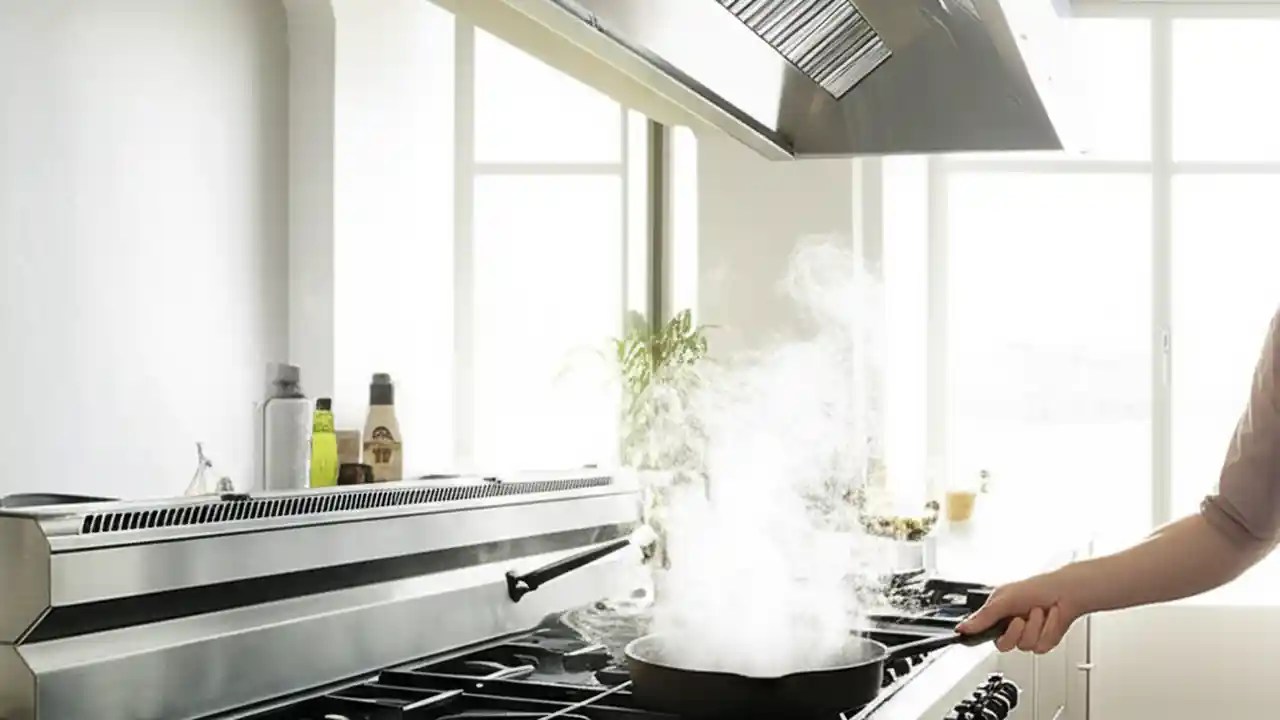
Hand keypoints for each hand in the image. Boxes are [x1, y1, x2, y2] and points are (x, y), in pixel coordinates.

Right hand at [957, 569, 1084, 653]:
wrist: (1065, 592)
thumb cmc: (1036, 588)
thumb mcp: (1003, 600)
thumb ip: (982, 617)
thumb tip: (961, 627)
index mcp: (998, 614)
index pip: (982, 633)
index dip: (983, 635)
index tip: (982, 635)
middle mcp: (1011, 626)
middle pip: (1003, 645)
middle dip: (1014, 632)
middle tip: (1020, 618)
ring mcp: (1028, 635)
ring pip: (1024, 646)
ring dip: (1034, 627)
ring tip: (1038, 611)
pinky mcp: (1043, 642)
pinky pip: (1040, 646)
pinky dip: (1046, 631)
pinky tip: (1049, 618)